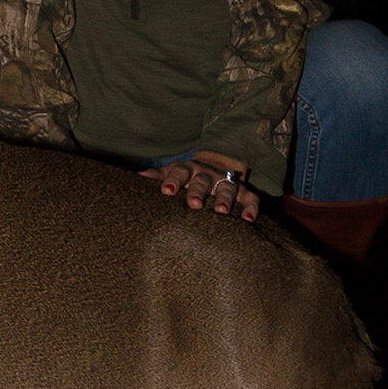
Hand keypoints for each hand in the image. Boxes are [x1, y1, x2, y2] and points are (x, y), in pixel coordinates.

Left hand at [145, 149, 259, 220]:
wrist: (211, 168)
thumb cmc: (183, 179)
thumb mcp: (168, 175)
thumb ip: (154, 177)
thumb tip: (136, 178)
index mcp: (186, 170)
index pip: (179, 171)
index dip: (173, 180)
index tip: (166, 192)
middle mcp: (207, 174)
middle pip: (203, 180)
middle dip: (198, 191)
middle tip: (194, 204)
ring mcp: (226, 181)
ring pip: (227, 187)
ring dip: (224, 199)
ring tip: (221, 212)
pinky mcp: (244, 192)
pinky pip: (250, 198)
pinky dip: (251, 208)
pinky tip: (248, 220)